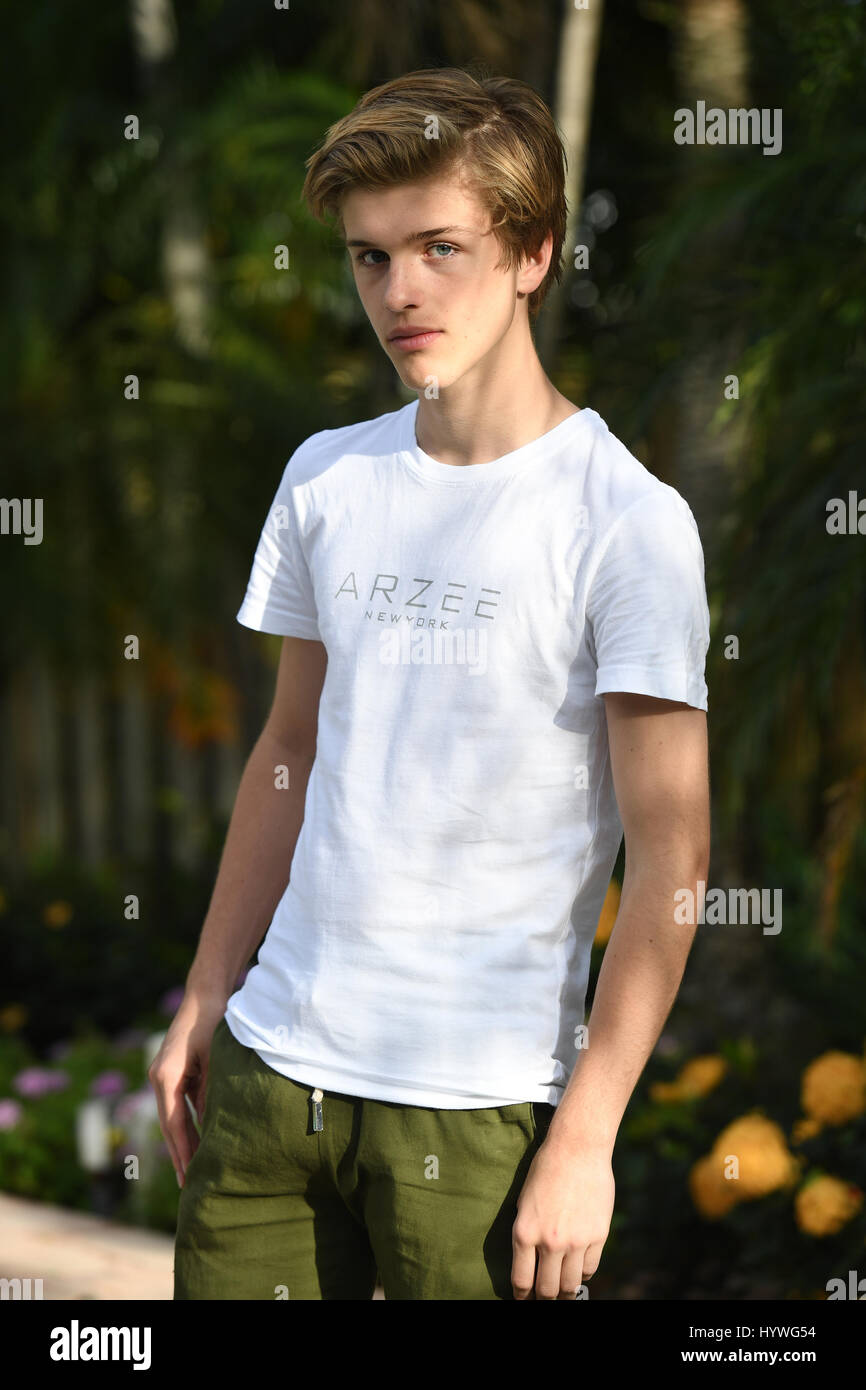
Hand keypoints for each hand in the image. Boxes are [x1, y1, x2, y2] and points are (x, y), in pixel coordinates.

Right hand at [147, 996, 225, 1187]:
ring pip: (174, 1117)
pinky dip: (189, 1124)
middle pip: (170, 1124)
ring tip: (193, 1171)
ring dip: (184, 1142)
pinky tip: (200, 1141)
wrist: (205, 994)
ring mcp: (165, 1076)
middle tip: (188, 1184)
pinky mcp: (175, 1073)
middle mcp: (160, 1078)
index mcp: (166, 1076)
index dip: (182, 1149)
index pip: (174, 1122)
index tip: (190, 1173)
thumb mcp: (216, 1059)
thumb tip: (213, 1126)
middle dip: (179, 1154)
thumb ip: (213, 1092)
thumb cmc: (213, 1023)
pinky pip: (180, 1105)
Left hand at [511, 1136, 614, 1298]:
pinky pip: (589, 1268)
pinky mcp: (598, 1236)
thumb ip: (527, 1234)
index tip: (524, 1299)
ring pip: (570, 1285)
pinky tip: (577, 1270)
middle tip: (544, 1299)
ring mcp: (576, 1241)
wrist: (577, 1149)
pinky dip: (582, 1274)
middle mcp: (550, 1242)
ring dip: (564, 1292)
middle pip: (547, 1291)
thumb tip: (530, 1262)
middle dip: (544, 1299)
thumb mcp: (524, 1203)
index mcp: (525, 1233)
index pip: (522, 1281)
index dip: (522, 1297)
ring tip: (562, 1292)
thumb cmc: (546, 1171)